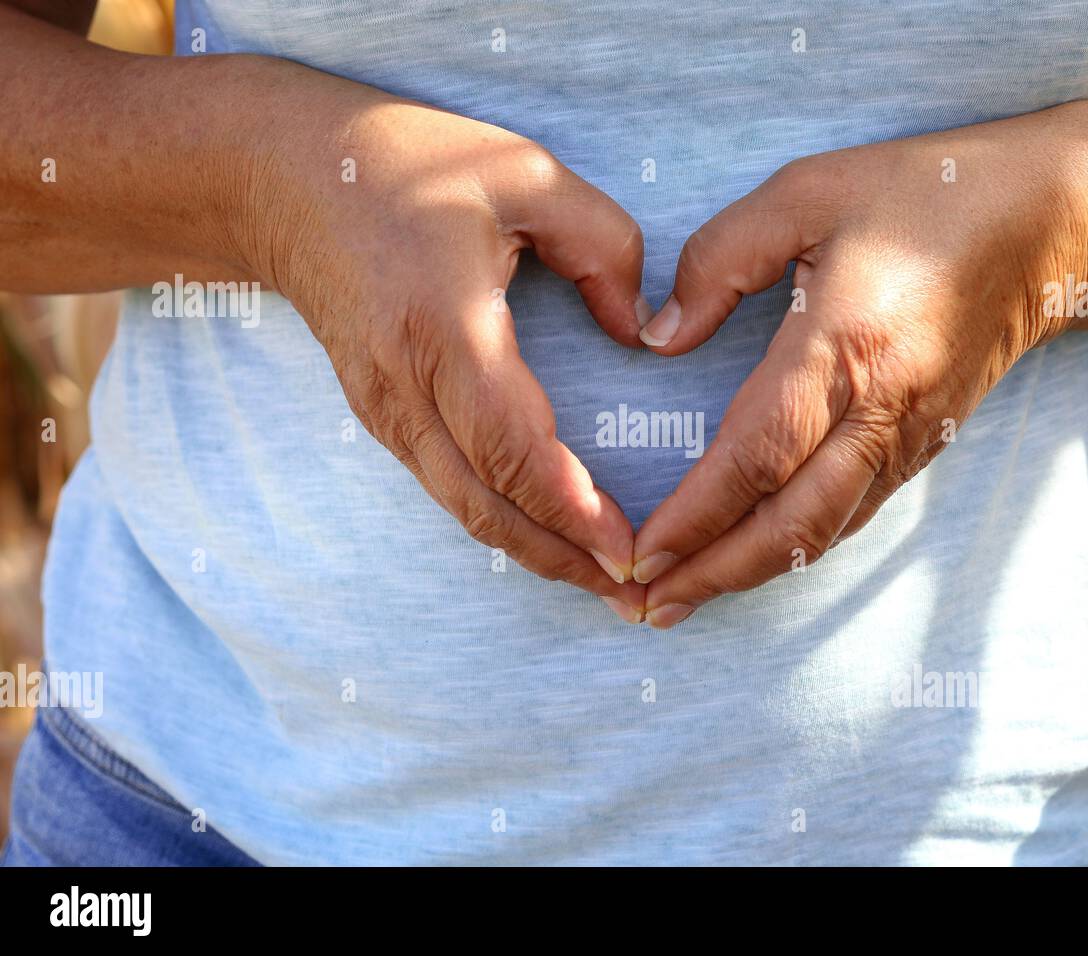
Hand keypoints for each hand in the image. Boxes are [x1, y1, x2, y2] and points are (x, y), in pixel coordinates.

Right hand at [239, 79, 650, 619]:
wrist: (281, 179)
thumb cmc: (406, 165)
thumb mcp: (524, 173)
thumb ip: (602, 247)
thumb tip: (637, 333)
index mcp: (445, 329)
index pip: (515, 449)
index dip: (573, 510)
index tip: (631, 551)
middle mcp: (407, 386)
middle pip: (490, 505)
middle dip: (565, 559)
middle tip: (634, 596)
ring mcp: (384, 408)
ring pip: (464, 509)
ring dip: (535, 553)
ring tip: (602, 582)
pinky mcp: (378, 413)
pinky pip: (446, 486)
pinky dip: (501, 522)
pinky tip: (547, 535)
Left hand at [631, 112, 1083, 626]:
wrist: (1051, 222)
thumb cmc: (924, 194)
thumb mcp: (806, 191)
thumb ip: (718, 259)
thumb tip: (658, 337)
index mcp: (845, 346)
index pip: (756, 455)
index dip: (696, 514)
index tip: (641, 551)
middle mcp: (882, 409)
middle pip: (789, 522)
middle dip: (713, 573)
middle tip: (646, 605)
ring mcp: (911, 436)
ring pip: (824, 532)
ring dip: (750, 573)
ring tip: (684, 597)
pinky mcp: (926, 445)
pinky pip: (854, 514)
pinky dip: (798, 547)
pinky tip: (754, 558)